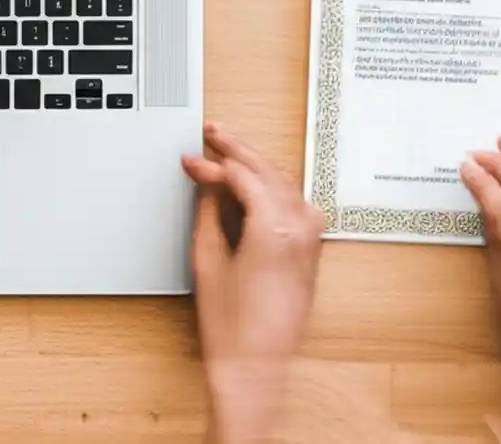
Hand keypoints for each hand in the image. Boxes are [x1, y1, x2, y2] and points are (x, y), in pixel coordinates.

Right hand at [182, 123, 325, 443]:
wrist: (255, 366)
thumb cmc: (231, 324)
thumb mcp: (207, 258)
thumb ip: (208, 212)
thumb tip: (206, 184)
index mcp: (274, 229)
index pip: (241, 177)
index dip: (212, 163)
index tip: (190, 158)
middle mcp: (300, 229)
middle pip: (268, 171)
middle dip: (238, 151)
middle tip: (212, 134)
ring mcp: (310, 240)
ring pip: (285, 183)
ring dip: (257, 166)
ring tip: (229, 153)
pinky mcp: (311, 251)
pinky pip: (295, 203)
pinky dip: (273, 186)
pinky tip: (255, 183)